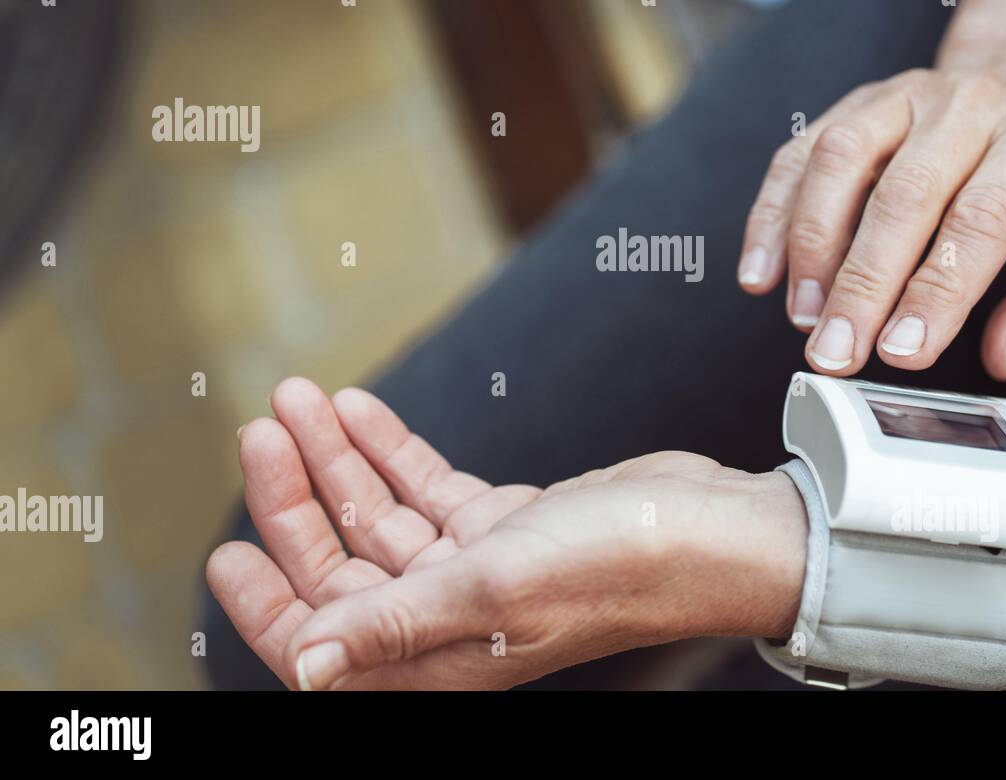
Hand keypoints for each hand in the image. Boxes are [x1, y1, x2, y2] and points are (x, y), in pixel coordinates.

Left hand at [206, 378, 804, 689]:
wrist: (716, 528)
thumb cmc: (623, 564)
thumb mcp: (498, 586)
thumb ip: (396, 623)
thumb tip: (302, 670)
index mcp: (442, 654)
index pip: (325, 638)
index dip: (268, 601)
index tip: (225, 547)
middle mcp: (453, 619)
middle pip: (347, 561)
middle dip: (300, 494)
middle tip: (264, 422)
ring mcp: (482, 568)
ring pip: (385, 513)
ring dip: (340, 458)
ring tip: (302, 398)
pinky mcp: (510, 525)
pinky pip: (431, 487)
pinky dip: (394, 450)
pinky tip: (363, 410)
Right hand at [736, 60, 1005, 379]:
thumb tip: (1004, 353)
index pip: (981, 217)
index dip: (937, 289)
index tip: (903, 352)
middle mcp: (969, 104)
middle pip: (903, 194)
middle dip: (862, 283)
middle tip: (836, 353)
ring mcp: (904, 96)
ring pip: (839, 161)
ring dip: (811, 247)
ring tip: (804, 319)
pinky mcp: (855, 104)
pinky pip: (799, 155)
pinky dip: (771, 216)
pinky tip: (761, 275)